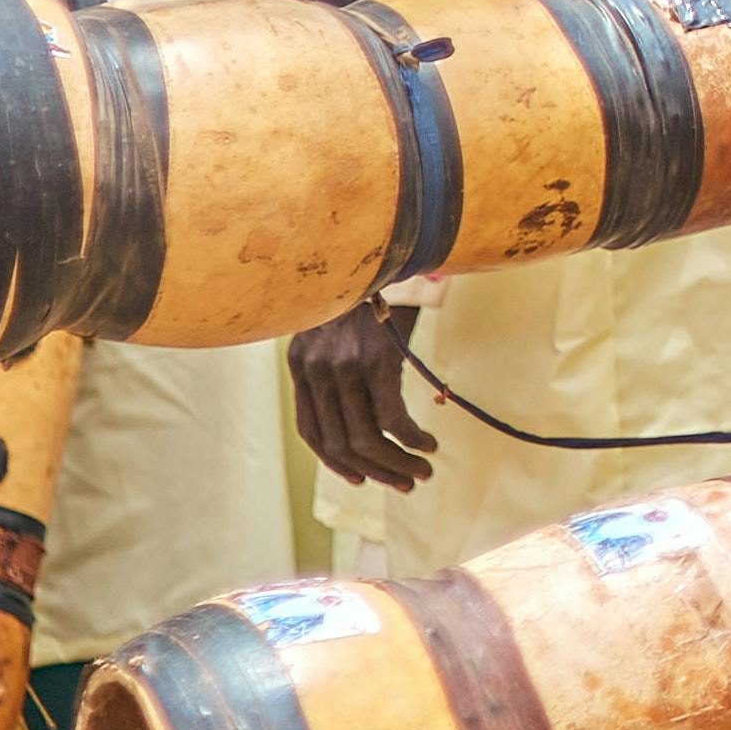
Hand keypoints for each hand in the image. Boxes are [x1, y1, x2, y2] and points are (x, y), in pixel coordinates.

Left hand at [289, 297, 439, 491]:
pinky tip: (429, 443)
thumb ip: (336, 360)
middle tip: (405, 484)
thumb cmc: (365, 285)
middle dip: (374, 471)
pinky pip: (393, 417)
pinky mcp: (375, 361)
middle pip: (339, 443)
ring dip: (396, 463)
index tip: (360, 476)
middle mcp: (316, 369)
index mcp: (301, 363)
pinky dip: (412, 439)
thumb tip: (365, 404)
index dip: (335, 461)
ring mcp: (343, 367)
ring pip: (365, 438)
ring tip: (421, 472)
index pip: (311, 431)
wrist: (381, 245)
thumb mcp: (335, 323)